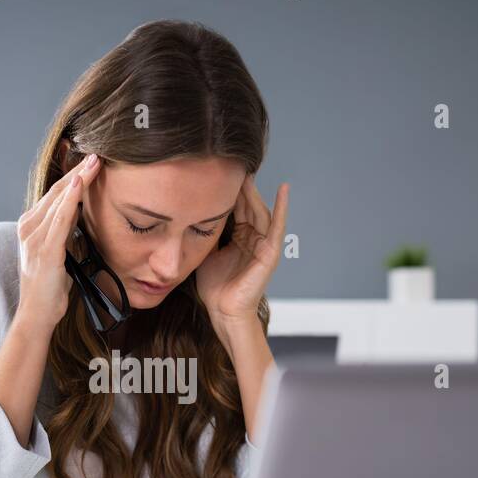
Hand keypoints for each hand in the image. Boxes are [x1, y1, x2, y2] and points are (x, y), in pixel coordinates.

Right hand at [14, 153, 101, 335]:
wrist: (36, 314)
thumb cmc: (49, 287)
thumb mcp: (58, 252)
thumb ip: (64, 232)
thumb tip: (79, 213)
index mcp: (30, 226)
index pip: (55, 195)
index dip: (73, 177)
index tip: (91, 163)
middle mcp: (28, 227)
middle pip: (57, 192)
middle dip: (78, 171)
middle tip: (97, 155)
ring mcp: (35, 237)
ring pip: (60, 201)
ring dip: (78, 179)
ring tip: (95, 163)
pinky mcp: (45, 249)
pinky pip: (60, 219)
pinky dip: (70, 200)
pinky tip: (79, 184)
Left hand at [195, 175, 289, 331]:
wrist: (223, 311)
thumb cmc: (215, 288)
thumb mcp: (205, 253)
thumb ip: (206, 234)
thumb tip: (193, 213)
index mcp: (239, 238)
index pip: (237, 209)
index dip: (230, 192)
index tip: (220, 172)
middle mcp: (253, 239)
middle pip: (248, 206)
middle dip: (241, 187)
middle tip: (233, 166)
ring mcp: (263, 245)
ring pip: (260, 211)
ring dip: (255, 193)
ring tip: (248, 174)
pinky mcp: (271, 252)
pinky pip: (277, 226)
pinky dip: (282, 207)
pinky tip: (284, 189)